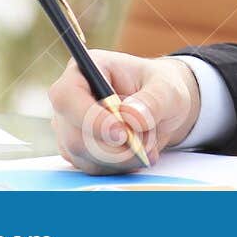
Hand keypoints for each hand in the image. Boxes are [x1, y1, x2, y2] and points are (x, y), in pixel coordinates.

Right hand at [47, 50, 201, 174]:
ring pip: (83, 156)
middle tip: (146, 146)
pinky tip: (139, 152)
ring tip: (149, 142)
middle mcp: (70, 99)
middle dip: (113, 148)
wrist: (163, 107)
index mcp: (86, 69)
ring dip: (121, 158)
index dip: (89, 117)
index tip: (121, 134)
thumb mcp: (168, 89)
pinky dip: (119, 166)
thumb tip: (130, 116)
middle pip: (73, 135)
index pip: (67, 95)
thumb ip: (153, 101)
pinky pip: (92, 168)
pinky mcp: (77, 150)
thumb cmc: (162, 88)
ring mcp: (69, 127)